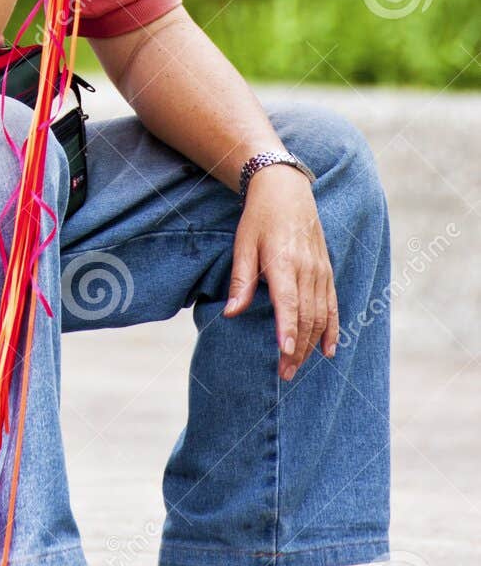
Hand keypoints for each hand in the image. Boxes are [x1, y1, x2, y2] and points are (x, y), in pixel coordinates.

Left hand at [223, 165, 338, 380]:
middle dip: (298, 349)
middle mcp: (307, 269)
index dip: (288, 330)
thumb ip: (241, 280)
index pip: (288, 303)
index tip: (285, 354)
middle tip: (284, 374)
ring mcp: (321, 271)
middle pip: (307, 316)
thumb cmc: (259, 218)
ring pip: (321, 315)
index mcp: (284, 262)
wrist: (286, 190)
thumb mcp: (243, 244)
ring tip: (297, 367)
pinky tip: (328, 351)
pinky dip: (333, 330)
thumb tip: (231, 313)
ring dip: (312, 344)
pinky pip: (333, 305)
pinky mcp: (327, 271)